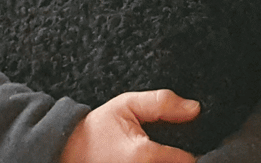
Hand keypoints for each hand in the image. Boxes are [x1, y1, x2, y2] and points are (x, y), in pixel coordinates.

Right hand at [60, 89, 199, 162]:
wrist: (64, 150)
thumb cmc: (96, 128)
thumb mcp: (127, 105)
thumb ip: (162, 103)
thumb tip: (195, 108)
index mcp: (143, 156)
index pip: (188, 161)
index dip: (195, 149)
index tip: (193, 140)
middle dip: (183, 158)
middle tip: (178, 146)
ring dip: (168, 162)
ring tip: (167, 153)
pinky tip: (156, 160)